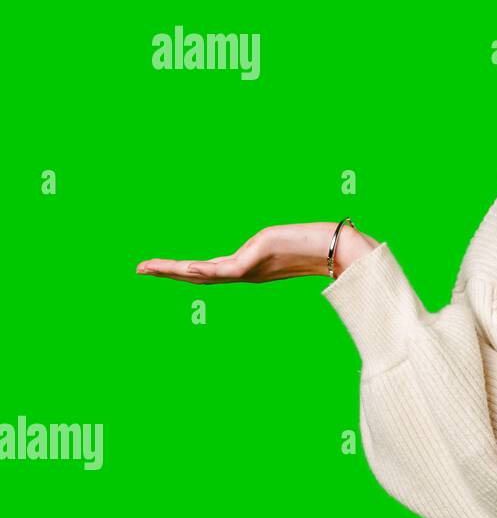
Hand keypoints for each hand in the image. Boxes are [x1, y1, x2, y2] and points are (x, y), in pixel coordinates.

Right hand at [136, 223, 378, 283]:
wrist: (337, 248)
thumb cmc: (319, 244)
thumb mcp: (287, 242)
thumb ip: (274, 246)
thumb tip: (275, 241)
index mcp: (248, 269)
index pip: (207, 272)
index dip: (180, 272)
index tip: (155, 267)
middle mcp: (245, 272)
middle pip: (198, 275)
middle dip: (167, 272)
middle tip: (138, 268)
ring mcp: (250, 268)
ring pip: (205, 274)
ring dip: (173, 271)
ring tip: (147, 267)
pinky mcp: (258, 261)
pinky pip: (225, 269)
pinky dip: (203, 270)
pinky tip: (185, 268)